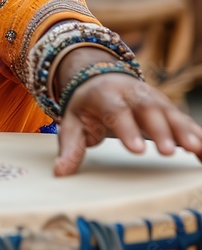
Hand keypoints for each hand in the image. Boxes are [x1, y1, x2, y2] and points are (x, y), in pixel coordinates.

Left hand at [54, 73, 201, 175]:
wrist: (100, 77)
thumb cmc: (86, 105)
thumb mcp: (72, 121)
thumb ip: (70, 146)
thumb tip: (60, 172)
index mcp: (106, 95)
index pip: (116, 112)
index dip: (127, 129)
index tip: (136, 150)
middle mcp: (133, 93)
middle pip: (148, 110)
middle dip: (160, 130)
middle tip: (167, 152)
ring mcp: (153, 99)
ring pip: (171, 113)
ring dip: (184, 130)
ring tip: (195, 149)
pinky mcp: (168, 108)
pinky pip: (185, 120)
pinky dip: (196, 134)